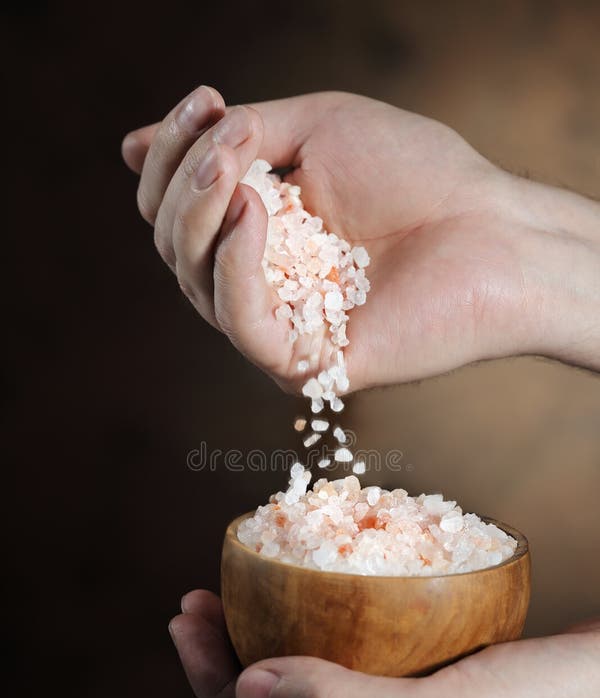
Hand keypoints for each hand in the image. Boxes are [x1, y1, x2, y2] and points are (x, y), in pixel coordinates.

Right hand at [122, 87, 599, 390]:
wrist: (492, 231)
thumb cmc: (419, 175)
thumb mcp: (316, 130)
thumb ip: (234, 137)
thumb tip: (131, 146)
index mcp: (259, 233)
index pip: (179, 206)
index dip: (173, 153)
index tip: (205, 98)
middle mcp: (260, 284)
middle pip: (175, 244)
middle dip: (184, 183)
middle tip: (223, 139)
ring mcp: (279, 327)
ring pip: (193, 282)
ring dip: (200, 215)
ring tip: (233, 167)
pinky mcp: (302, 365)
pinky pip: (239, 324)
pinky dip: (234, 266)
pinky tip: (254, 214)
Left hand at [169, 590, 599, 697]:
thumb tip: (250, 691)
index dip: (217, 689)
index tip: (187, 626)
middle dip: (230, 667)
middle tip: (195, 607)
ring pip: (315, 697)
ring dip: (270, 649)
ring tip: (235, 602)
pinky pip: (355, 672)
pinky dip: (322, 640)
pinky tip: (312, 608)